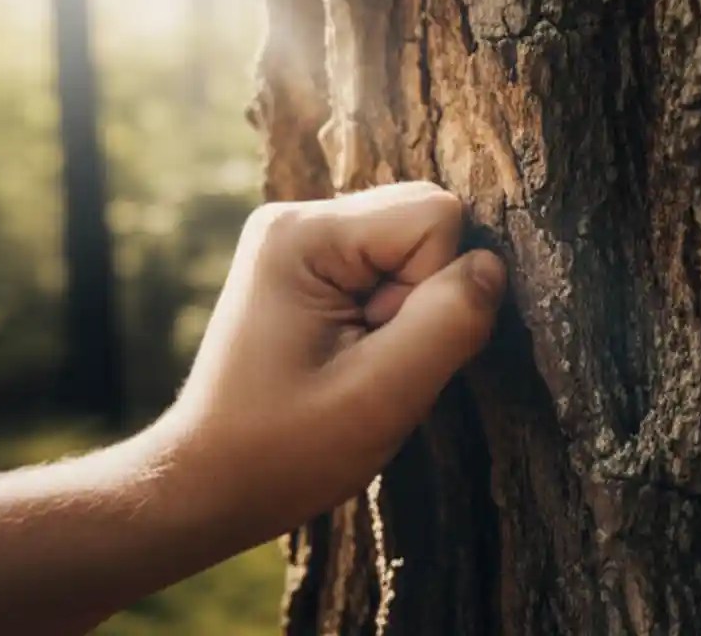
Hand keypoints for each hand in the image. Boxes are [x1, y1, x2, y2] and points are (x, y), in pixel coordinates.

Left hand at [150, 182, 506, 551]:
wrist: (206, 484)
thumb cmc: (282, 452)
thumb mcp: (379, 397)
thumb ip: (449, 322)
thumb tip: (493, 266)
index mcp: (302, 233)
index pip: (436, 217)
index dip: (434, 291)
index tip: (379, 351)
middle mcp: (296, 218)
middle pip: (426, 220)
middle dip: (422, 295)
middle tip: (368, 359)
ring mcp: (299, 241)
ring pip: (413, 245)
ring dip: (407, 309)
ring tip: (355, 361)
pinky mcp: (308, 267)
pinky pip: (389, 267)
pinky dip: (390, 315)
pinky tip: (351, 356)